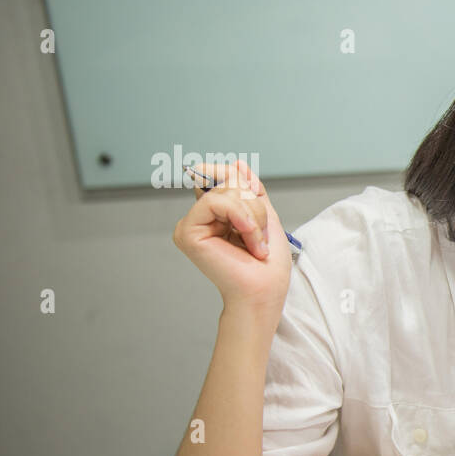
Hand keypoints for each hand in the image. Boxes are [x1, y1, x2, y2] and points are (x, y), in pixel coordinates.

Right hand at [171, 159, 291, 316]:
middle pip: (228, 181)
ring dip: (252, 215)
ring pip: (224, 190)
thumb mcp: (265, 216)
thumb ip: (250, 189)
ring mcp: (190, 225)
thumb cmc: (268, 266)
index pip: (225, 177)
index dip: (243, 181)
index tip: (257, 196)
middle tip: (259, 236)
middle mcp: (200, 219)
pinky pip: (215, 202)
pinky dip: (241, 217)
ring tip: (255, 243)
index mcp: (217, 216)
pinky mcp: (187, 232)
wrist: (264, 291)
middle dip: (254, 205)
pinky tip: (248, 239)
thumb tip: (237, 163)